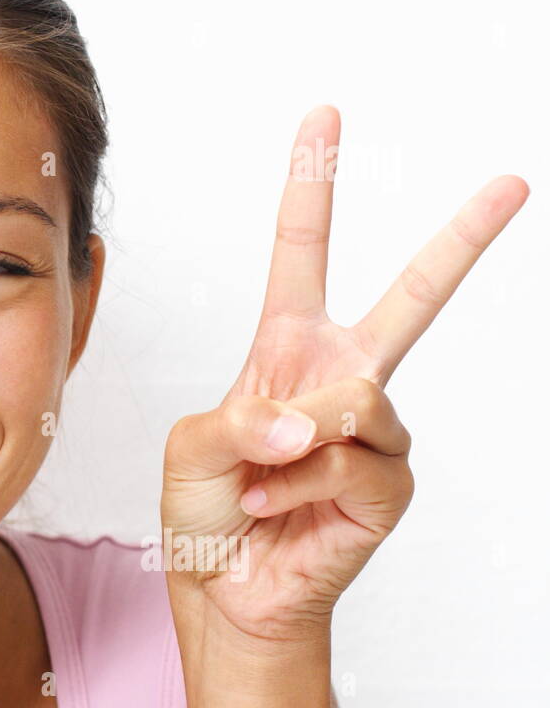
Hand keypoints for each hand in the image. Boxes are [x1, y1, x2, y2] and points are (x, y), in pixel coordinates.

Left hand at [161, 105, 527, 641]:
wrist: (223, 589)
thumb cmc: (206, 511)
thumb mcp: (194, 448)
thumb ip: (244, 418)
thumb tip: (314, 420)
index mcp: (285, 349)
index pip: (302, 252)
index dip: (312, 185)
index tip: (325, 117)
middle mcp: (339, 379)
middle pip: (413, 299)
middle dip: (461, 241)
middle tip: (514, 182)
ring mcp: (372, 432)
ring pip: (356, 399)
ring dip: (291, 444)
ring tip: (260, 481)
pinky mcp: (391, 484)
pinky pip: (351, 461)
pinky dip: (300, 486)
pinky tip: (280, 508)